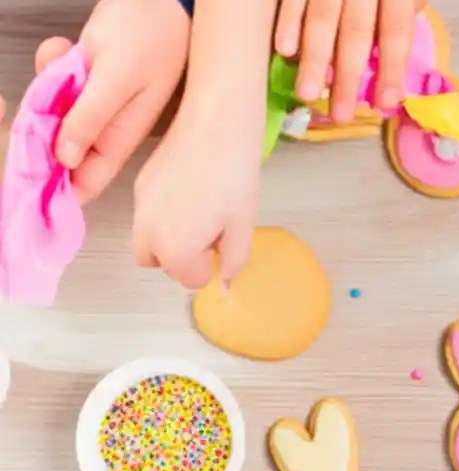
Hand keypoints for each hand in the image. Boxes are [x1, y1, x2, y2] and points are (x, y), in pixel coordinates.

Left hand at [36, 0, 189, 203]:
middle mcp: (106, 126)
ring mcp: (94, 103)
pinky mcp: (85, 82)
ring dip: (46, 90)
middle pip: (60, 147)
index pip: (87, 180)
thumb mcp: (117, 77)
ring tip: (65, 58)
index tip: (30, 181)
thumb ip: (91, 117)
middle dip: (42, 126)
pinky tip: (66, 48)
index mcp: (121, 136)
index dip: (59, 187)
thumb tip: (66, 158)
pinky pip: (54, 85)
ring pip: (52, 113)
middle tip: (44, 97)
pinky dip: (51, 66)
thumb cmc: (151, 35)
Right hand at [132, 86, 261, 287]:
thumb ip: (233, 261)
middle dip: (183, 258)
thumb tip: (226, 284)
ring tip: (202, 215)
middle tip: (211, 234)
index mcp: (175, 248)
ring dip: (171, 239)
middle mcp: (148, 230)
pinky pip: (147, 214)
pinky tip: (192, 195)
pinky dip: (165, 217)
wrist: (216, 122)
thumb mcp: (243, 226)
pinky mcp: (139, 182)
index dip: (210, 265)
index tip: (223, 242)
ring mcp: (140, 205)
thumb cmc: (235, 175)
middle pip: (159, 263)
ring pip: (148, 240)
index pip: (190, 279)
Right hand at [274, 0, 424, 121]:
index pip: (394, 31)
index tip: (386, 103)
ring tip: (309, 93)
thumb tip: (398, 41)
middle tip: (341, 115)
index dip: (392, 68)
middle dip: (347, 75)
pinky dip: (287, 21)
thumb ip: (407, 1)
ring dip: (313, 58)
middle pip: (355, 31)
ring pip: (320, 16)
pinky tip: (285, 51)